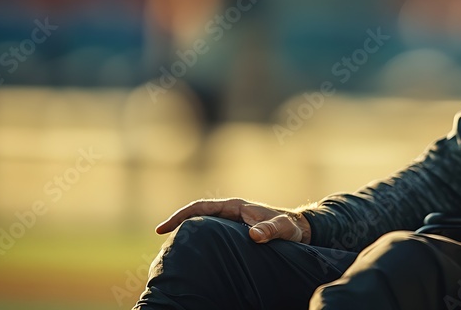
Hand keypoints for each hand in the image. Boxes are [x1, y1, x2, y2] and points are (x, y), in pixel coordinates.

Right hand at [156, 197, 311, 243]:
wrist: (299, 229)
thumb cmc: (290, 227)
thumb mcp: (282, 229)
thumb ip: (270, 230)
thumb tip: (253, 235)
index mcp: (235, 206)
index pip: (201, 207)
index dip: (181, 215)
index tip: (163, 227)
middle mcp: (231, 211)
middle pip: (197, 215)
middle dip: (178, 224)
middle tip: (160, 239)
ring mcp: (232, 221)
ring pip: (204, 225)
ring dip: (188, 232)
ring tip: (172, 249)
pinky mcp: (235, 231)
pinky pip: (212, 234)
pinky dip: (200, 240)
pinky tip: (194, 254)